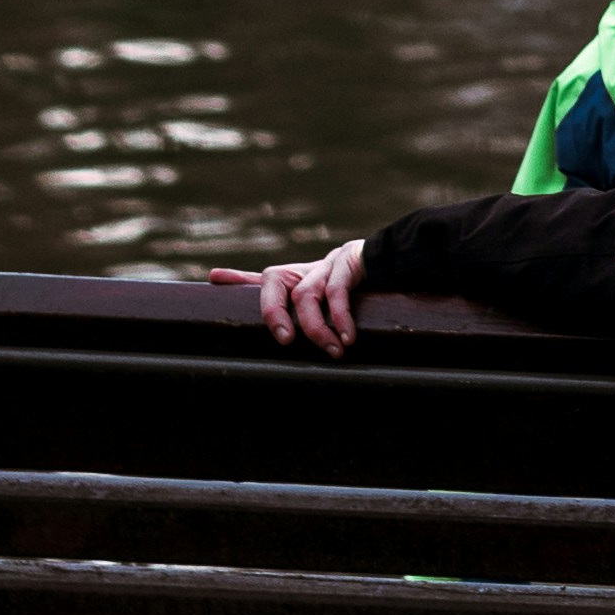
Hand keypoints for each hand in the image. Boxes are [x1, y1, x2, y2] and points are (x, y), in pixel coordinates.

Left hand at [221, 242, 368, 353]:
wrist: (399, 263)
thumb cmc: (362, 291)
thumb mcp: (331, 302)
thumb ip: (307, 315)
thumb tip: (274, 332)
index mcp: (299, 278)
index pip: (262, 279)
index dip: (237, 280)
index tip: (215, 279)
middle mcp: (308, 268)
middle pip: (274, 280)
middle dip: (272, 312)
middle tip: (284, 341)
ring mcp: (328, 263)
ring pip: (306, 294)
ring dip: (316, 328)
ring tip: (334, 351)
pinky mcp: (351, 262)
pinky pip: (338, 291)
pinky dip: (340, 318)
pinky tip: (348, 338)